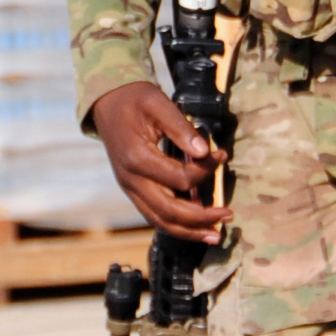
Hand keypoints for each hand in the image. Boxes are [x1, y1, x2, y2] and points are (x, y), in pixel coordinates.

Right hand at [94, 81, 228, 242]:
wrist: (106, 103)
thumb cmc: (134, 100)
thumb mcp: (157, 103)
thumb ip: (181, 127)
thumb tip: (204, 152)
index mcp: (137, 158)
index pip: (180, 179)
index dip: (206, 170)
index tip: (222, 155)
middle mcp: (131, 179)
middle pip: (170, 211)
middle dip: (202, 218)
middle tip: (228, 214)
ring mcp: (129, 188)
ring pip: (160, 221)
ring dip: (189, 231)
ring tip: (214, 235)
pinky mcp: (132, 190)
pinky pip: (153, 216)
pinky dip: (174, 225)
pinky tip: (193, 228)